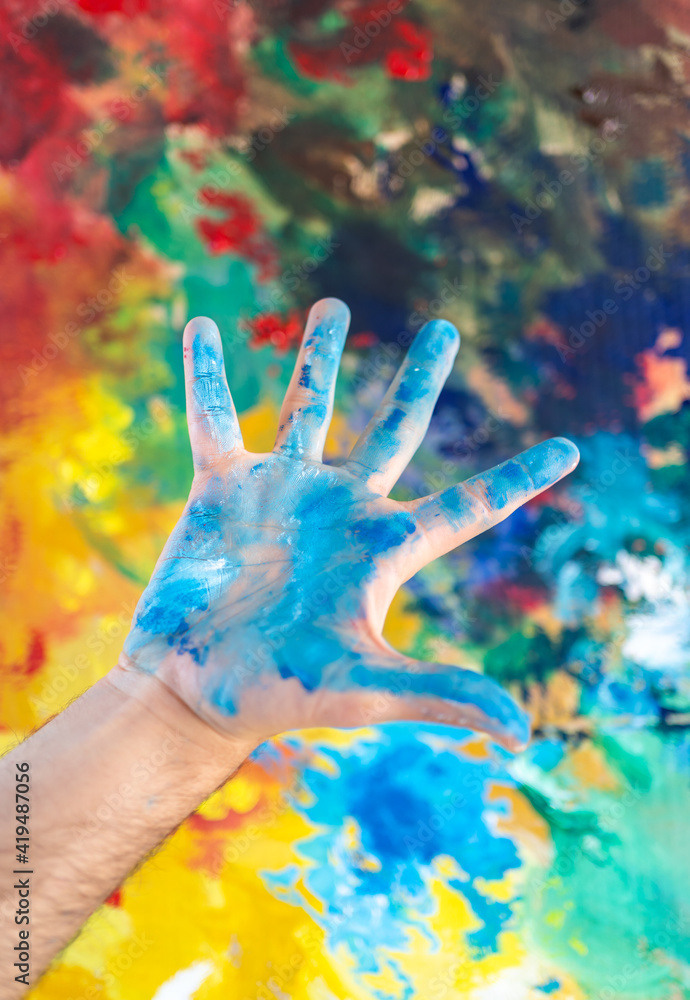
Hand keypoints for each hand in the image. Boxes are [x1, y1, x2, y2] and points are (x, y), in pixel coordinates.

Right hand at [118, 298, 577, 750]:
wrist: (193, 690)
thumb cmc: (279, 694)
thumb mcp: (364, 688)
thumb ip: (440, 694)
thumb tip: (522, 734)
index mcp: (384, 548)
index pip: (468, 506)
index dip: (518, 477)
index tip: (569, 450)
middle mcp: (340, 508)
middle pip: (393, 428)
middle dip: (418, 378)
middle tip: (445, 328)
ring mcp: (282, 491)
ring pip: (308, 405)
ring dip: (318, 354)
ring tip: (335, 303)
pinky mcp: (222, 486)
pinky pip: (215, 417)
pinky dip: (206, 374)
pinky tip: (201, 326)